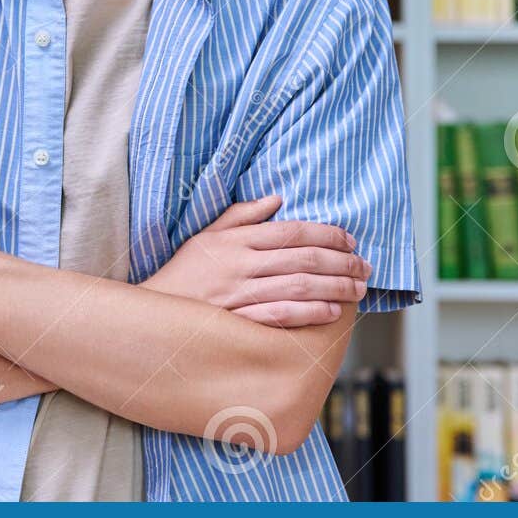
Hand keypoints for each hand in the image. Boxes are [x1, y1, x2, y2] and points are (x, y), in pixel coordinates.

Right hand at [144, 195, 370, 327]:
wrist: (153, 313)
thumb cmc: (184, 273)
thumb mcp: (207, 235)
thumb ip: (242, 215)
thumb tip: (276, 198)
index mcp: (237, 240)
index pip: (292, 230)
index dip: (327, 233)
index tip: (350, 240)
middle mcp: (241, 263)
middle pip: (303, 257)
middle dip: (341, 261)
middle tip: (364, 266)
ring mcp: (240, 292)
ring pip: (299, 285)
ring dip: (335, 286)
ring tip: (357, 289)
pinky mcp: (238, 320)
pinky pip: (281, 314)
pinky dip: (310, 312)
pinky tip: (331, 311)